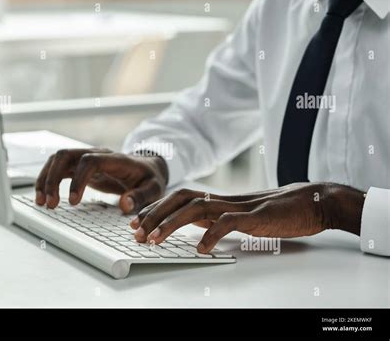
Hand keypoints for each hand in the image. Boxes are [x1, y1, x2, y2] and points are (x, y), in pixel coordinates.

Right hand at [35, 149, 167, 212]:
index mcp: (115, 159)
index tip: (73, 202)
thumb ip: (141, 197)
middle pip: (66, 155)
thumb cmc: (150, 179)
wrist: (148, 168)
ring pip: (57, 159)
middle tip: (50, 203)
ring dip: (46, 179)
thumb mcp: (154, 189)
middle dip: (53, 179)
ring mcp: (87, 158)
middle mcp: (97, 154)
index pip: (89, 161)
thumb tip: (124, 205)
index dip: (78, 180)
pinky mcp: (80, 166)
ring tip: (41, 202)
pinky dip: (47, 181)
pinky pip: (58, 168)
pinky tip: (43, 197)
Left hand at [130, 183, 364, 252]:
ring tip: (154, 240)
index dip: (157, 209)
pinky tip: (200, 249)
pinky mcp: (257, 217)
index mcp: (220, 201)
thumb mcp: (242, 217)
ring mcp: (240, 206)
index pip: (181, 198)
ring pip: (197, 208)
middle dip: (154, 214)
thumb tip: (198, 228)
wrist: (314, 201)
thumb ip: (220, 219)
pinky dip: (211, 235)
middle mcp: (225, 200)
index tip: (137, 222)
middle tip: (135, 231)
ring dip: (171, 224)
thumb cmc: (279, 212)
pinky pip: (229, 223)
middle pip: (181, 198)